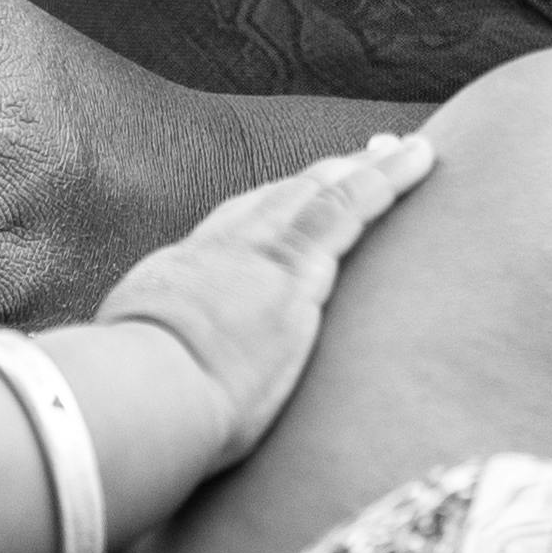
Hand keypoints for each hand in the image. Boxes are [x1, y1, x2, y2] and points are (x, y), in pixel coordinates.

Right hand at [95, 133, 436, 460]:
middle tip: (369, 158)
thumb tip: (155, 374)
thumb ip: (162, 358)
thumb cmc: (134, 401)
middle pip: (286, 199)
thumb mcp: (138, 364)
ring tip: (408, 151)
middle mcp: (225, 246)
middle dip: (328, 177)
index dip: (281, 206)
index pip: (244, 227)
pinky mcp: (297, 265)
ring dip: (368, 168)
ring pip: (322, 191)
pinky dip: (387, 177)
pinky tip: (417, 157)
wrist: (145, 394)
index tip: (306, 194)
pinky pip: (351, 204)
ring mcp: (262, 251)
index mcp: (188, 271)